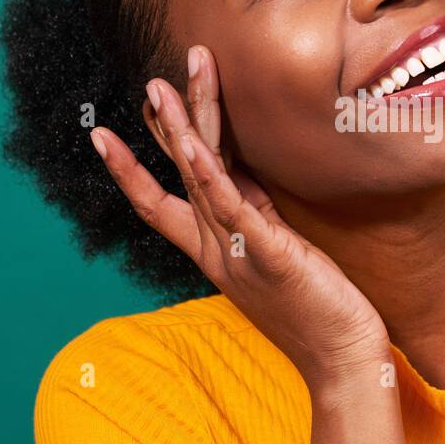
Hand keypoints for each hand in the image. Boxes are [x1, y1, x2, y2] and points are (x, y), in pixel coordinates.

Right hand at [89, 45, 391, 389]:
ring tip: (164, 89)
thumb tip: (241, 177)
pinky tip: (197, 148)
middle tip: (150, 80)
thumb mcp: (274, 252)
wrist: (341, 363)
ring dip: (181, 131)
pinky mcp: (270, 257)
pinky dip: (212, 177)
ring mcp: (238, 253)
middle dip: (164, 126)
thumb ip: (252, 218)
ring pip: (199, 181)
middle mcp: (217, 250)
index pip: (161, 203)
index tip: (102, 135)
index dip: (130, 170)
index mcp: (216, 249)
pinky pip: (235, 210)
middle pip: (181, 176)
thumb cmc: (316, 310)